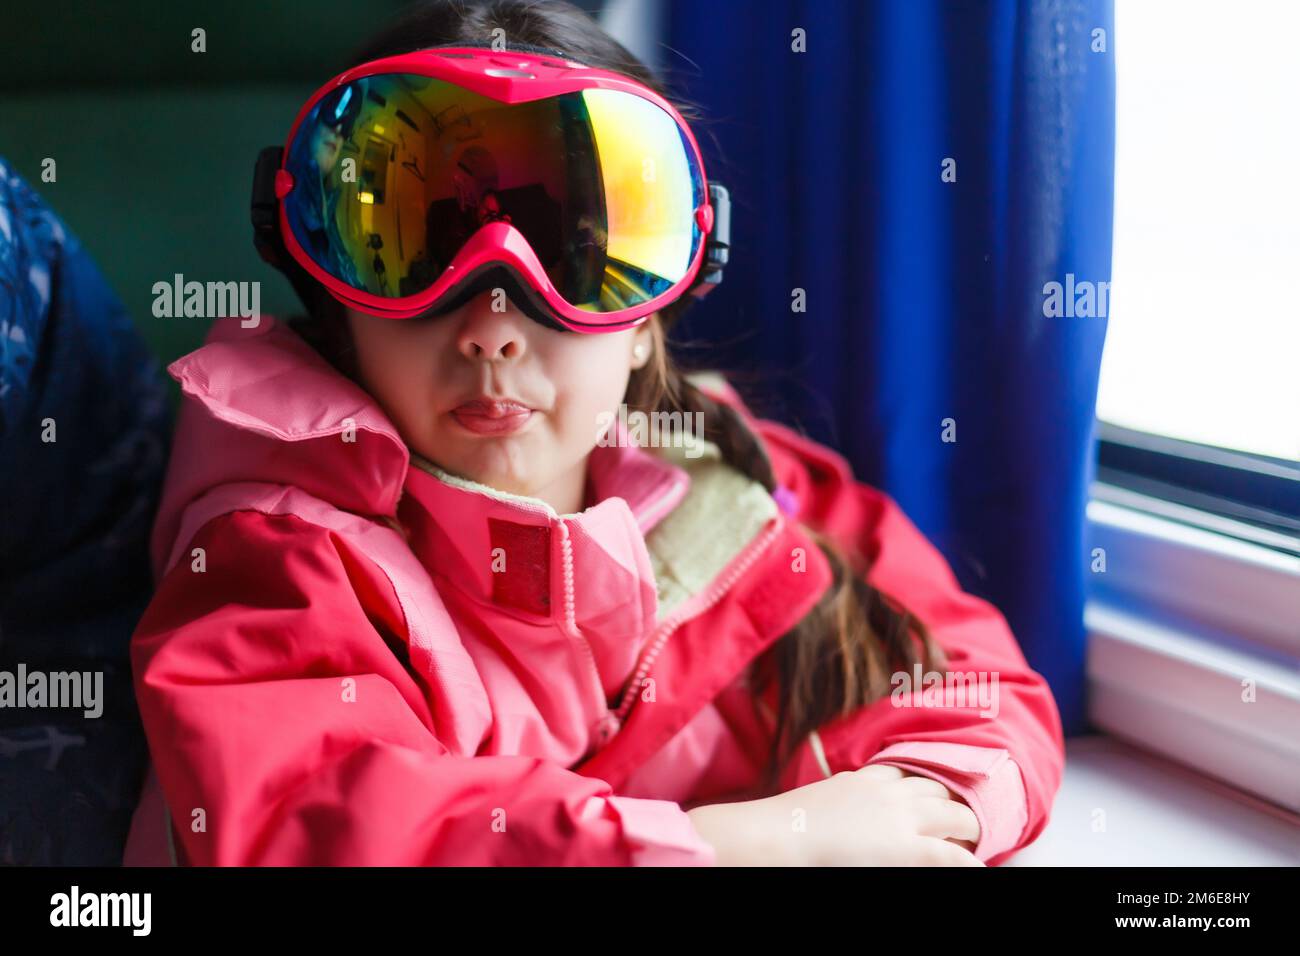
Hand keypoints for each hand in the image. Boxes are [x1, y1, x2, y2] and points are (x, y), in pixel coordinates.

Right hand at [687, 763, 982, 865]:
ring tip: (978, 839)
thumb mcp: (817, 803)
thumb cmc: (784, 826)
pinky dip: (971, 861)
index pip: (907, 772)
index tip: (935, 791)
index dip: (926, 783)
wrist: (780, 836)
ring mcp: (902, 818)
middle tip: (965, 817)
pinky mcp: (910, 848)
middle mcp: (889, 792)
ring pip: (955, 813)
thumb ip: (839, 803)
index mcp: (863, 779)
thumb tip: (839, 816)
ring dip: (969, 825)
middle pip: (937, 787)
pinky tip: (981, 867)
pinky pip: (954, 855)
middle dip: (954, 799)